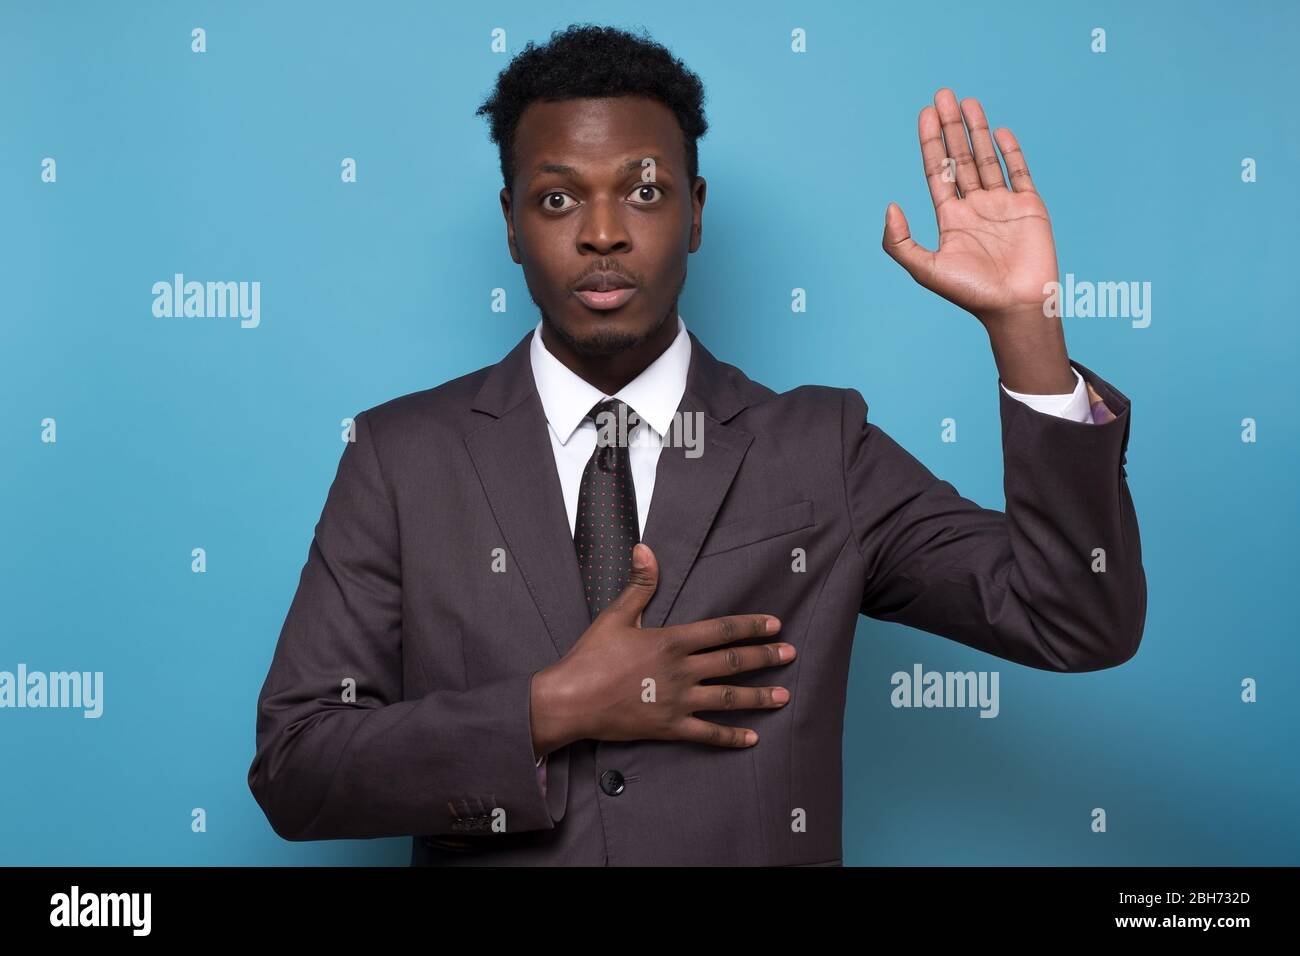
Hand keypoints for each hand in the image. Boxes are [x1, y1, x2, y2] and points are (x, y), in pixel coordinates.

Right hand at [529, 542, 795, 753]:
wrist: (569, 700)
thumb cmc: (589, 657)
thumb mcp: (615, 615)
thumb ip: (639, 584)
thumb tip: (645, 548)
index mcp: (671, 641)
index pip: (721, 630)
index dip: (751, 626)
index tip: (775, 625)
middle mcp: (680, 671)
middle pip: (732, 662)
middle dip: (765, 657)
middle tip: (791, 654)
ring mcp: (677, 701)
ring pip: (727, 699)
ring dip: (758, 697)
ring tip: (784, 696)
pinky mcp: (668, 727)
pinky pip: (706, 734)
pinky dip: (731, 736)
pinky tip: (752, 737)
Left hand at [882, 88, 1057, 327]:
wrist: (1015, 306)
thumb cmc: (970, 293)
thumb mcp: (924, 269)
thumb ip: (900, 241)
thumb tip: (890, 206)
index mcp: (950, 218)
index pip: (937, 170)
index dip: (930, 142)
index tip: (925, 113)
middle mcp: (974, 207)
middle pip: (960, 157)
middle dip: (951, 126)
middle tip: (943, 94)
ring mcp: (1002, 205)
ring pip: (987, 158)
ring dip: (977, 130)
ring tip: (968, 102)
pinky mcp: (1029, 207)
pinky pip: (1019, 172)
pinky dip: (1011, 151)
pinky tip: (999, 130)